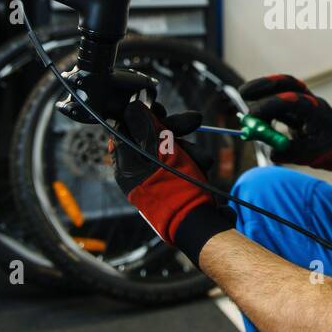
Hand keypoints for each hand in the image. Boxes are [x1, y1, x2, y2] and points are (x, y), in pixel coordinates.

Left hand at [110, 99, 235, 267]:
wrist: (199, 225)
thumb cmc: (176, 190)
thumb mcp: (160, 153)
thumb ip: (145, 128)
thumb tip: (131, 107)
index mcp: (127, 164)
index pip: (128, 130)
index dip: (143, 115)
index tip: (159, 106)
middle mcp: (140, 170)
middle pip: (152, 137)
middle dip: (176, 129)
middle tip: (194, 121)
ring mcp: (158, 178)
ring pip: (172, 148)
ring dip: (191, 148)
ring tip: (204, 159)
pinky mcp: (176, 182)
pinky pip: (183, 163)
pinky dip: (195, 161)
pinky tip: (204, 166)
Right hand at [239, 74, 331, 174]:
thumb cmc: (331, 150)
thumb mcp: (311, 156)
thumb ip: (291, 153)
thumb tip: (271, 151)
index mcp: (318, 112)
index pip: (294, 101)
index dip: (271, 105)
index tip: (252, 115)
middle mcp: (311, 102)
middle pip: (287, 83)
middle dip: (263, 85)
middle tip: (242, 92)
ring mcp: (305, 102)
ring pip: (283, 88)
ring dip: (262, 92)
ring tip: (244, 99)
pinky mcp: (297, 107)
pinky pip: (280, 101)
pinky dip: (266, 105)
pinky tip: (256, 116)